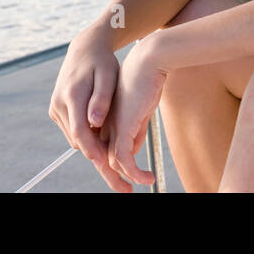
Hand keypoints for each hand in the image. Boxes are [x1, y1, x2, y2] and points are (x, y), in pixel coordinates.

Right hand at [48, 27, 129, 191]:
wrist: (85, 48)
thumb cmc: (102, 62)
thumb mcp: (107, 75)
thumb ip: (102, 98)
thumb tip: (94, 121)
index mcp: (72, 97)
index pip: (81, 133)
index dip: (95, 152)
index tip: (110, 168)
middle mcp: (60, 105)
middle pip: (78, 142)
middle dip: (99, 161)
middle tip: (121, 182)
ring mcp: (57, 108)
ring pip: (77, 138)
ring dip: (94, 150)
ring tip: (119, 168)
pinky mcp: (58, 110)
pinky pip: (75, 131)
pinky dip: (89, 138)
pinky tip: (106, 143)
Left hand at [104, 39, 168, 190]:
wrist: (149, 61)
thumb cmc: (147, 81)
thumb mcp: (141, 110)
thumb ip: (135, 130)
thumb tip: (134, 150)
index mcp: (106, 120)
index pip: (104, 149)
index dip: (113, 167)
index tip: (126, 180)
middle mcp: (105, 125)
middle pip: (103, 159)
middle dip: (115, 179)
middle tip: (127, 192)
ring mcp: (111, 126)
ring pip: (111, 163)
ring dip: (124, 179)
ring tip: (141, 185)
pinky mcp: (123, 127)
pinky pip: (122, 158)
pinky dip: (134, 171)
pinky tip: (147, 177)